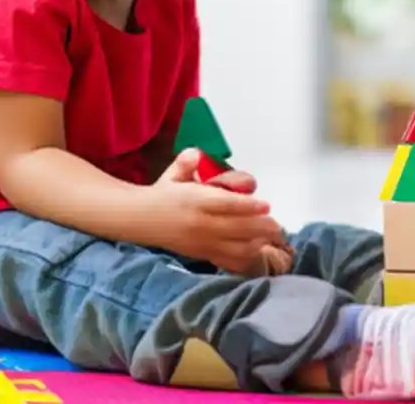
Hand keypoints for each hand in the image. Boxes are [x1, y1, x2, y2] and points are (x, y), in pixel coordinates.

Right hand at [149, 149, 281, 273]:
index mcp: (194, 200)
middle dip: (260, 227)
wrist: (138, 220)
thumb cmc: (160, 195)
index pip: (226, 205)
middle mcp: (199, 223)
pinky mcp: (200, 254)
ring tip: (268, 238)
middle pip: (235, 228)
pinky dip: (243, 259)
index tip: (266, 205)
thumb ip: (185, 163)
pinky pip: (225, 260)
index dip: (249, 206)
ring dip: (255, 243)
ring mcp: (200, 242)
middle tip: (276, 225)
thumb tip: (194, 154)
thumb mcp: (172, 175)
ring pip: (233, 248)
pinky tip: (254, 252)